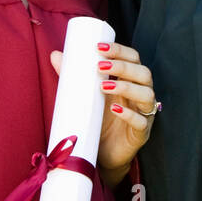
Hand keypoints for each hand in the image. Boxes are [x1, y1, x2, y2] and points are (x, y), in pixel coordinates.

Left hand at [49, 42, 158, 186]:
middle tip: (99, 66)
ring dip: (126, 87)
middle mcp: (140, 94)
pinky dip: (130, 115)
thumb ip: (74, 76)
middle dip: (123, 67)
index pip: (133, 59)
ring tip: (103, 86)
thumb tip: (55, 55)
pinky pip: (142, 122)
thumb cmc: (98, 119)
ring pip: (146, 95)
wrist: (101, 153)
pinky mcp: (141, 133)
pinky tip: (115, 110)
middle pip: (143, 73)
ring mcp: (144, 114)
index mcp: (130, 80)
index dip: (120, 50)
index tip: (99, 47)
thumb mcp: (86, 95)